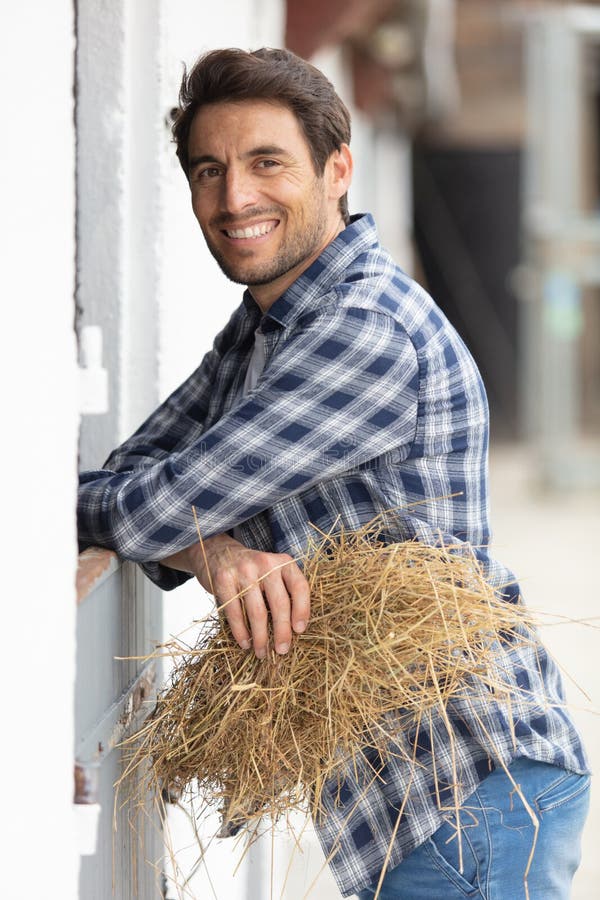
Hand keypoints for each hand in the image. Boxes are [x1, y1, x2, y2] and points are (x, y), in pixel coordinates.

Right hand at [161, 534, 309, 657]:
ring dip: (261, 637)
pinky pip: (235, 613)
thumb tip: (294, 630)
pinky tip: (245, 643)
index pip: (299, 587)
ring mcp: (244, 571)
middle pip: (280, 603)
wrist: (217, 552)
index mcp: (283, 562)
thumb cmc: (252, 570)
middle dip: (282, 631)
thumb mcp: (272, 572)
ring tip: (262, 652)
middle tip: (282, 650)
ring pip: (257, 612)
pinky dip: (241, 632)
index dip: (302, 610)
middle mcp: (265, 564)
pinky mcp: (224, 580)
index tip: (299, 631)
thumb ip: (284, 591)